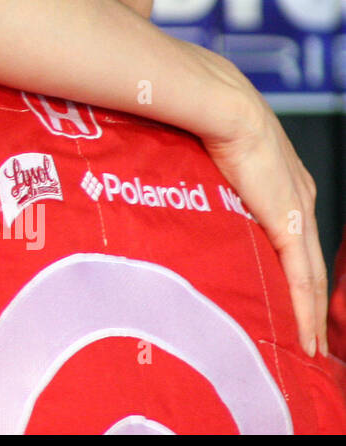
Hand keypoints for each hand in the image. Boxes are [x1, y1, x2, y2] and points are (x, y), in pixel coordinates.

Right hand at [189, 47, 326, 357]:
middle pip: (306, 257)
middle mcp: (297, 193)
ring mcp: (297, 209)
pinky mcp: (290, 223)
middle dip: (305, 296)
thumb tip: (135, 159)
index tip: (280, 287)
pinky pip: (302, 277)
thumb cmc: (193, 108)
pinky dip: (305, 311)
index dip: (287, 260)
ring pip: (310, 274)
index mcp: (276, 172)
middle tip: (300, 331)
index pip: (288, 226)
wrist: (211, 100)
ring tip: (304, 345)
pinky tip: (303, 339)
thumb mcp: (192, 141)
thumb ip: (179, 158)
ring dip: (308, 311)